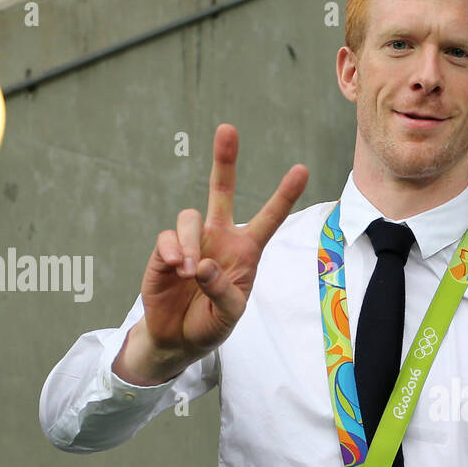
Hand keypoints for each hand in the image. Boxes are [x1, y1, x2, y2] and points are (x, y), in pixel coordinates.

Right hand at [116, 124, 306, 382]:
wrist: (178, 337)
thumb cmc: (212, 323)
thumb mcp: (229, 314)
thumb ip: (222, 290)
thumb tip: (200, 263)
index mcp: (245, 251)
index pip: (268, 219)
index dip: (283, 196)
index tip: (302, 170)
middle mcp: (219, 238)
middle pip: (220, 190)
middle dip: (224, 160)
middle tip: (228, 129)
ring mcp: (191, 241)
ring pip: (189, 217)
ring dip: (189, 243)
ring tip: (189, 270)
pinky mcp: (165, 250)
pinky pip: (167, 238)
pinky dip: (172, 251)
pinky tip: (176, 269)